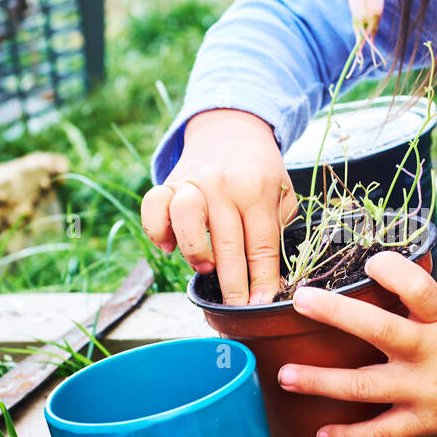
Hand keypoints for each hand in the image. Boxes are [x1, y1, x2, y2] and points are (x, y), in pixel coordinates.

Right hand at [139, 108, 298, 305]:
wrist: (232, 128)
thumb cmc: (259, 170)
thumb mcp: (283, 192)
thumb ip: (278, 227)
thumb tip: (271, 275)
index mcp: (257, 190)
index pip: (262, 244)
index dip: (262, 279)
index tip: (262, 304)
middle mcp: (224, 186)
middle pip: (228, 243)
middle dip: (233, 284)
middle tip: (236, 309)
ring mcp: (193, 183)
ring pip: (186, 220)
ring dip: (196, 252)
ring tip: (206, 267)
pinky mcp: (169, 182)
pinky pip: (153, 207)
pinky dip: (156, 230)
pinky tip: (169, 246)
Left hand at [277, 251, 436, 436]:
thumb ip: (420, 300)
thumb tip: (378, 274)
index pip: (417, 285)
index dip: (392, 270)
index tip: (370, 261)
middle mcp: (430, 351)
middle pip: (379, 329)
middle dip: (336, 313)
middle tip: (301, 300)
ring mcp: (424, 389)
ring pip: (364, 386)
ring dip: (320, 381)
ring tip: (285, 376)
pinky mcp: (424, 421)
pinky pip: (379, 433)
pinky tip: (319, 433)